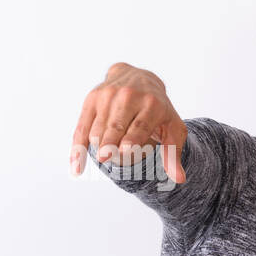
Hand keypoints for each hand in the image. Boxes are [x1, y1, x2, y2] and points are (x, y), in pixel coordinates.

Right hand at [70, 62, 186, 184]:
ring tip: (106, 159)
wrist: (139, 77)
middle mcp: (129, 96)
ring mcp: (108, 96)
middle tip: (105, 159)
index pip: (140, 125)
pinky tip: (76, 167)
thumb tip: (179, 179)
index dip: (132, 139)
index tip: (124, 152)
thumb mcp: (173, 127)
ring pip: (98, 129)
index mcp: (152, 104)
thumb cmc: (159, 109)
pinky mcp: (92, 98)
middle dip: (109, 143)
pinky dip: (78, 147)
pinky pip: (82, 127)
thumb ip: (174, 154)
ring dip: (99, 147)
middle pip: (116, 127)